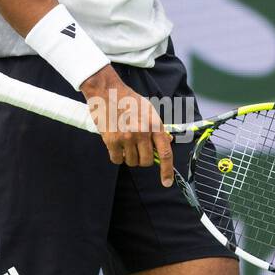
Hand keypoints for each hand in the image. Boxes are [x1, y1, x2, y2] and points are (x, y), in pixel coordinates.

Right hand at [79, 66, 173, 186]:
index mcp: (155, 124)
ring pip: (131, 162)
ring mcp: (127, 137)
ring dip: (129, 157)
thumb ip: (157, 127)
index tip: (167, 182)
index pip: (165, 153)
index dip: (167, 171)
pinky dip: (117, 156)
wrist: (107, 91)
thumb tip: (166, 142)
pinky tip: (115, 145)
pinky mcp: (112, 141)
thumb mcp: (149, 110)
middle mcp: (142, 132)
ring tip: (125, 142)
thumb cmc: (128, 100)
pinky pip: (117, 160)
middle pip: (147, 161)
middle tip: (137, 149)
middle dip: (142, 159)